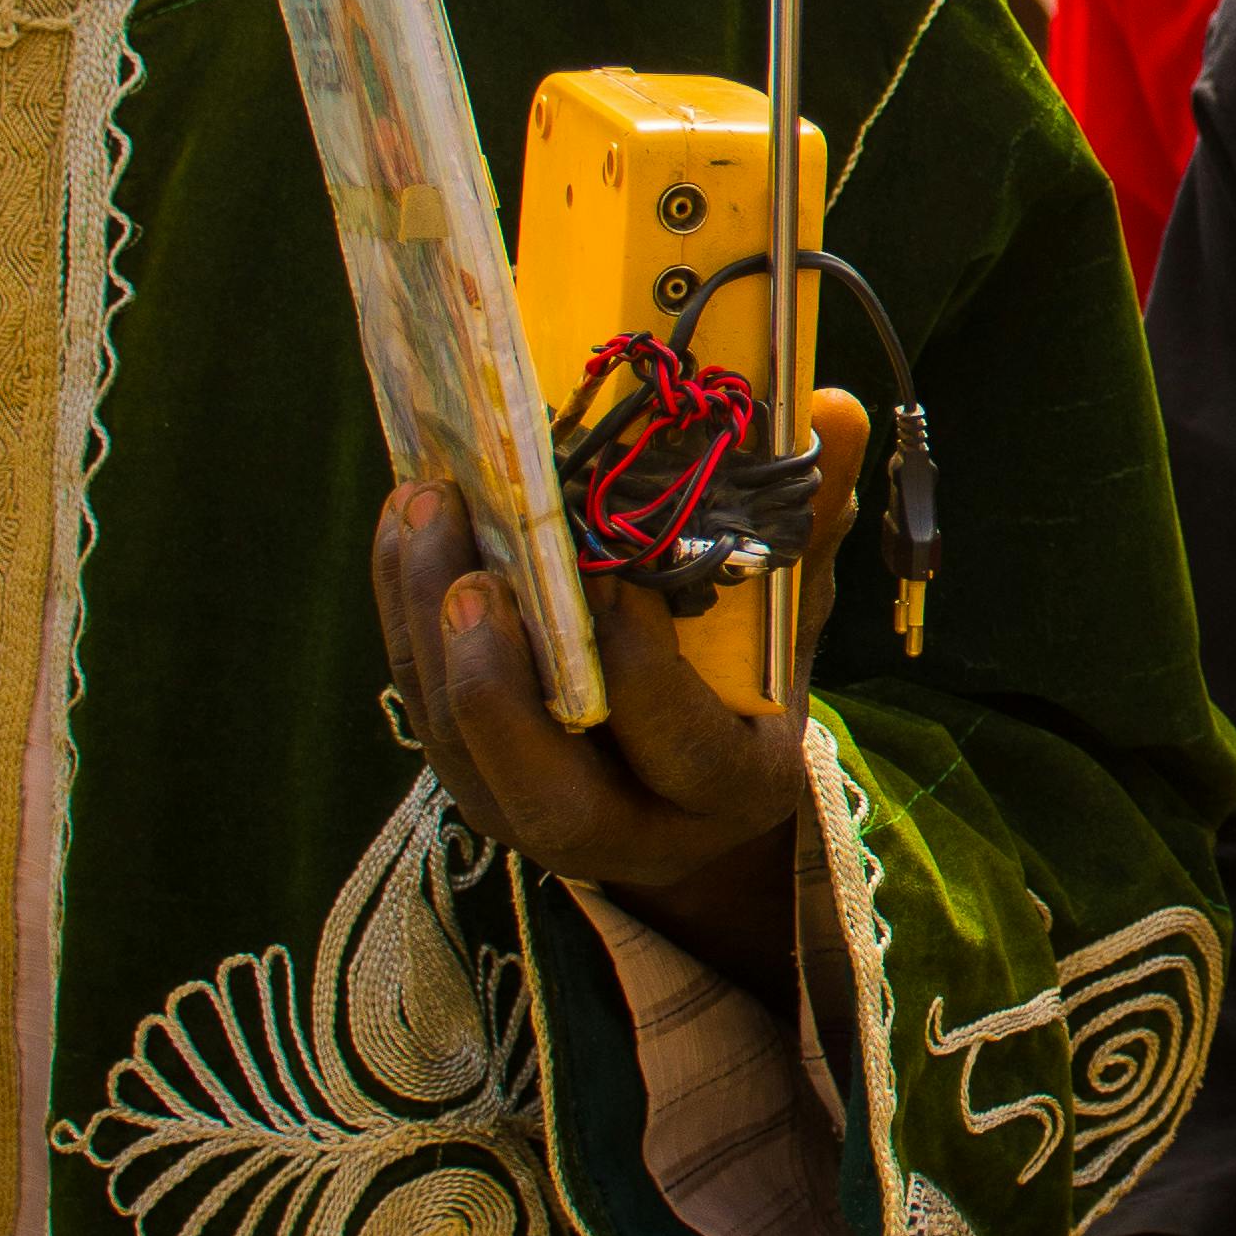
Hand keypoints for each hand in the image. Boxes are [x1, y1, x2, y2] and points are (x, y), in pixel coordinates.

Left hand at [368, 390, 866, 1006]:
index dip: (644, 676)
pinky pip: (418, 705)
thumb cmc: (746, 678)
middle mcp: (623, 830)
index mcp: (728, 791)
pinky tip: (406, 524)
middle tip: (478, 575)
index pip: (684, 753)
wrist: (683, 785)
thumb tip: (832, 404)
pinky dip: (403, 614)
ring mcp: (529, 815)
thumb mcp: (788, 610)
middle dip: (499, 683)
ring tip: (426, 507)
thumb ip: (808, 520)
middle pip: (544, 787)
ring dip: (426, 626)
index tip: (615, 581)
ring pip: (458, 741)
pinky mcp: (467, 780)